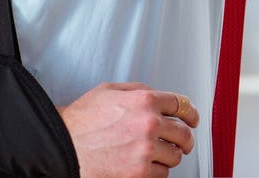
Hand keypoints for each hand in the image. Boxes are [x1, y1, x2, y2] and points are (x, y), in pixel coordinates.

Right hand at [58, 82, 199, 177]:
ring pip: (175, 156)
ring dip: (168, 155)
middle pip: (184, 132)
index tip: (192, 118)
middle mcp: (149, 124)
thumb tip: (154, 94)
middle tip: (183, 141)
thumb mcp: (109, 90)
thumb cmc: (83, 119)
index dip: (190, 112)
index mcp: (143, 100)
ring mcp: (146, 150)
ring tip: (156, 153)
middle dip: (185, 138)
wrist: (66, 145)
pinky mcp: (140, 173)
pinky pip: (163, 174)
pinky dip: (157, 171)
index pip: (180, 104)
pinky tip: (144, 164)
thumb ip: (136, 89)